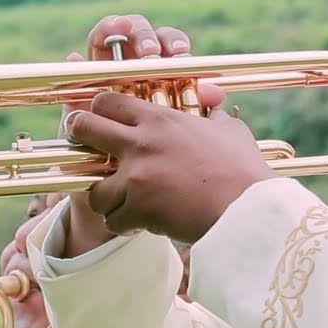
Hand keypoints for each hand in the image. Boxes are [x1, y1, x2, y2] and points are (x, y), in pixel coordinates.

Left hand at [58, 14, 225, 256]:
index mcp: (160, 119)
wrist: (248, 210)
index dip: (98, 110)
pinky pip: (112, 220)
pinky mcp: (137, 208)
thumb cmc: (244, 171)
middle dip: (79, 139)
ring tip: (122, 203)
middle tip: (85, 151)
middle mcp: (141, 142)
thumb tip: (216, 108)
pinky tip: (139, 224)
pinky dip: (124, 225)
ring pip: (93, 187)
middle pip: (84, 129)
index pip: (108, 101)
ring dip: (105, 198)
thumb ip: (214, 118)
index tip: (97, 120)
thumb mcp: (230, 132)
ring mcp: (136, 176)